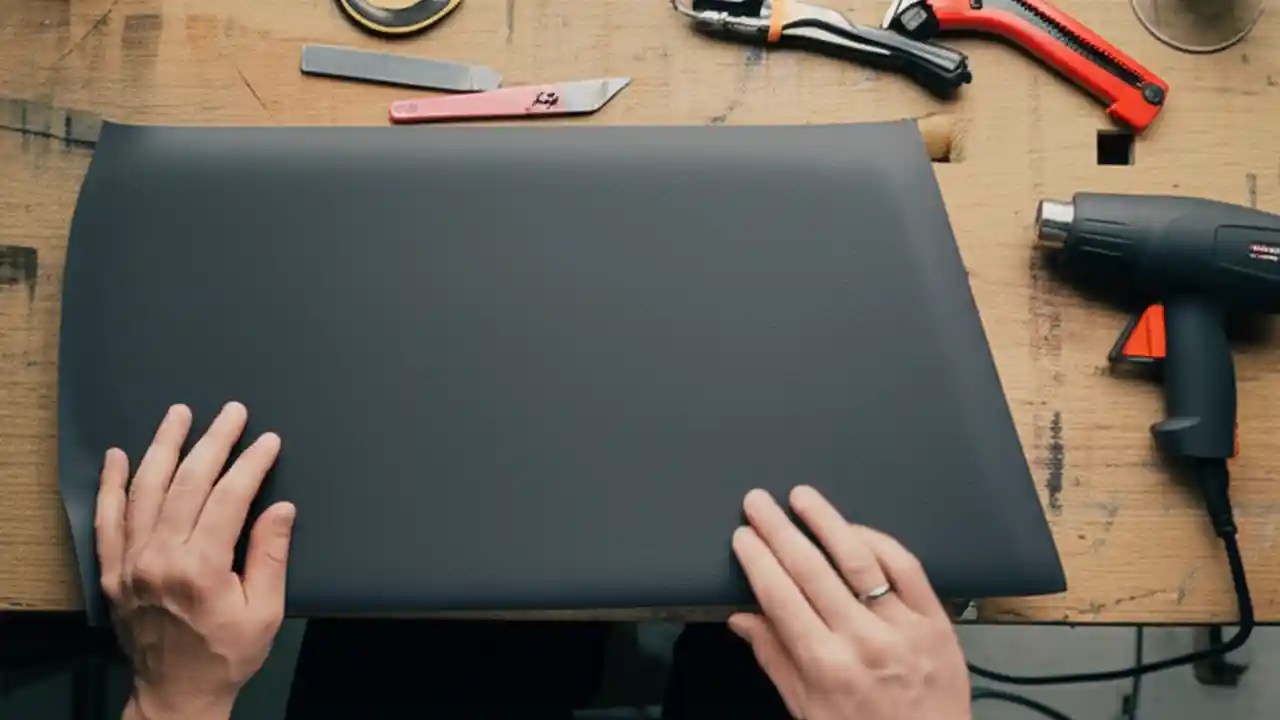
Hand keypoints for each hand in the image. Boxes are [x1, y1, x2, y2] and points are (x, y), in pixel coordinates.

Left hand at [95, 402, 295, 719]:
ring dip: (163, 447)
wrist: (176, 694)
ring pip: (145, 491)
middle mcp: (159, 558)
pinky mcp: (111, 571)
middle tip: (231, 412)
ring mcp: (129, 562)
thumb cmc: (227, 654)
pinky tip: (120, 456)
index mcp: (200, 568)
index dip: (250, 464)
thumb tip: (280, 507)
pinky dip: (112, 485)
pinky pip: (107, 519)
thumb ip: (269, 556)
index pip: (228, 498)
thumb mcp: (264, 612)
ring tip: (178, 414)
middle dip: (213, 442)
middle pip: (186, 484)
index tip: (267, 441)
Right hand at [729, 486, 969, 719]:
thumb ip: (775, 658)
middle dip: (779, 530)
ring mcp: (902, 626)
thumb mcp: (807, 710)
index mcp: (826, 666)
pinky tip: (855, 529)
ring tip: (802, 497)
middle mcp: (863, 641)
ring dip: (825, 521)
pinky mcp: (934, 619)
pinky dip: (878, 542)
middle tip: (758, 502)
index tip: (743, 537)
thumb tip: (742, 618)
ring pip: (858, 559)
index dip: (758, 561)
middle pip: (811, 570)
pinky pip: (905, 567)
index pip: (781, 598)